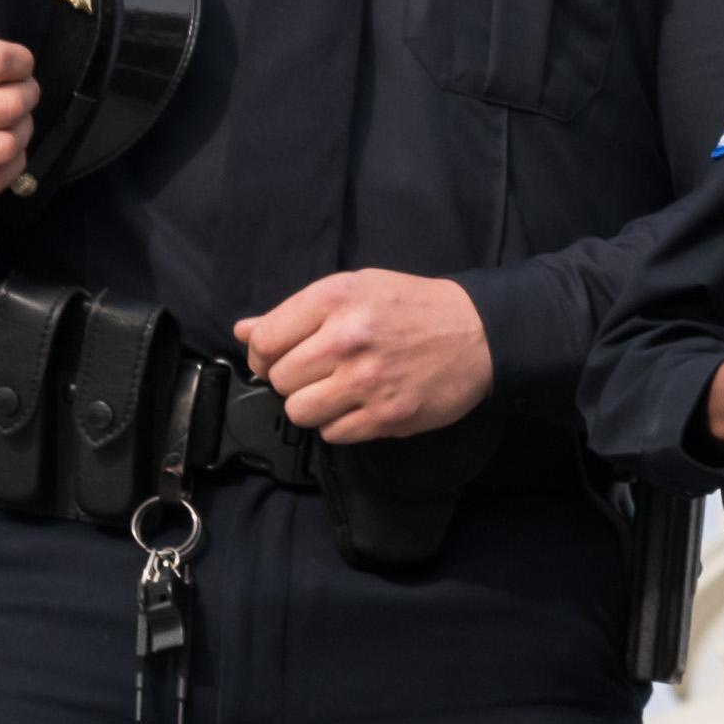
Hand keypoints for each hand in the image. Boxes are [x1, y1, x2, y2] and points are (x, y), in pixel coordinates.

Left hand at [234, 270, 497, 443]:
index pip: (265, 341)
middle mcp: (348, 339)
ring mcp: (367, 381)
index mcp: (336, 299)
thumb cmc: (413, 308)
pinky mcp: (386, 416)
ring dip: (313, 406)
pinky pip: (332, 434)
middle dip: (293, 380)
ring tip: (338, 391)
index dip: (263, 355)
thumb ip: (296, 312)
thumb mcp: (356, 289)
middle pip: (280, 380)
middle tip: (320, 372)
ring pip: (300, 412)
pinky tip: (362, 404)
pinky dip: (340, 424)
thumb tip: (243, 331)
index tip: (281, 358)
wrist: (480, 333)